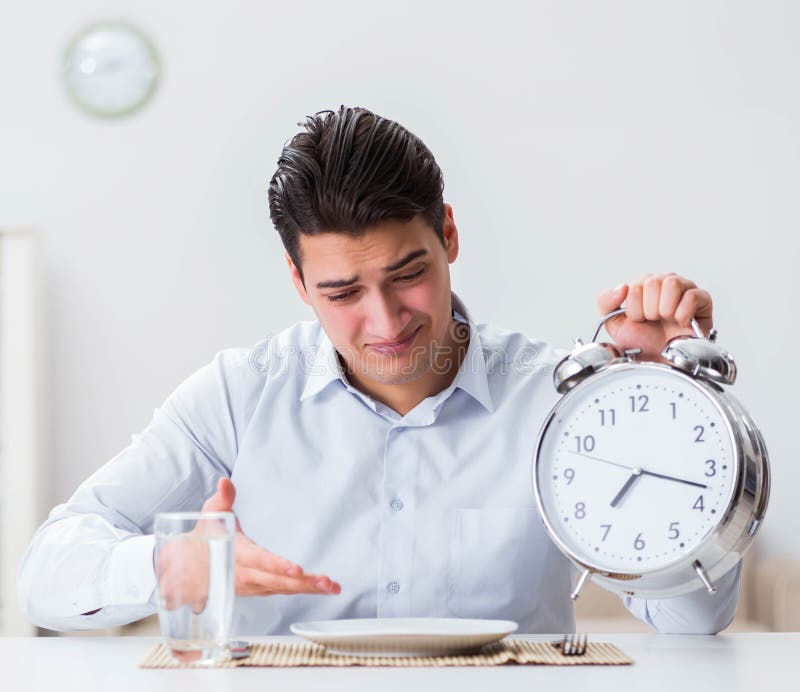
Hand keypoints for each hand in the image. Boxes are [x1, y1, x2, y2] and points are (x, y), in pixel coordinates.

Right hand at [202, 478, 340, 596]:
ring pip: (283, 589)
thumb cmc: (207, 537)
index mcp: (236, 554)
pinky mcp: (260, 589)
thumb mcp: (211, 514)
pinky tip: (323, 588)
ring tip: (332, 586)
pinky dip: (303, 590)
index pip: (258, 561)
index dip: (276, 566)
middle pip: (277, 582)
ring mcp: (253, 585)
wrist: (192, 567)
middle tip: (327, 583)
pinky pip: (283, 591)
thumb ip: (222, 498)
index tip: (296, 569)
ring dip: (309, 589)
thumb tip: (225, 482)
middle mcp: (245, 574)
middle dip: (303, 583)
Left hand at [596, 273, 712, 360]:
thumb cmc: (642, 343)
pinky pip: (692, 295)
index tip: (640, 320)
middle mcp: (664, 283)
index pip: (636, 284)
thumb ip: (606, 301)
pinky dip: (683, 313)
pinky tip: (680, 322)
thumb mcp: (614, 323)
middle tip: (654, 322)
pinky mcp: (703, 300)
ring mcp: (684, 289)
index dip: (635, 308)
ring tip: (667, 321)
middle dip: (649, 309)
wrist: (661, 362)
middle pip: (653, 281)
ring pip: (672, 283)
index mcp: (644, 286)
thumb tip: (621, 286)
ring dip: (665, 309)